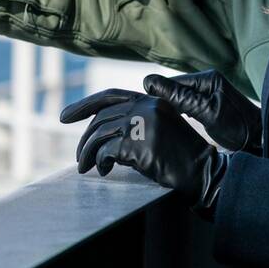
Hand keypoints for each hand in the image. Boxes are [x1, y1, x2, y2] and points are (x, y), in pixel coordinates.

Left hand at [60, 89, 227, 212]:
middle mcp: (146, 106)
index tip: (65, 116)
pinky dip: (100, 162)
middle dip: (84, 140)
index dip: (84, 105)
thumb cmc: (182, 156)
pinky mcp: (140, 143)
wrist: (204, 171)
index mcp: (151, 99)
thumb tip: (101, 133)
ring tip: (86, 168)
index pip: (109, 96)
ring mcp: (143, 123)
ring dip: (88, 154)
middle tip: (80, 158)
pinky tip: (103, 170)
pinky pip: (106, 151)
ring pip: (99, 134)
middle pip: (100, 118)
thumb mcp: (161, 128)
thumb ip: (137, 122)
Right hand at [143, 69, 261, 153]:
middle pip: (175, 88)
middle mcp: (207, 81)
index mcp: (207, 78)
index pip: (173, 82)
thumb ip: (180, 97)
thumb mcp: (206, 112)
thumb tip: (150, 81)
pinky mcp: (209, 102)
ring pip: (180, 96)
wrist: (259, 139)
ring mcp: (209, 91)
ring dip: (171, 107)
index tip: (148, 111)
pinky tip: (176, 120)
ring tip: (162, 120)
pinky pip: (187, 103)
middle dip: (165, 101)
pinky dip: (180, 110)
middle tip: (154, 118)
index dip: (158, 95)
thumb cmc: (237, 127)